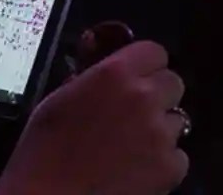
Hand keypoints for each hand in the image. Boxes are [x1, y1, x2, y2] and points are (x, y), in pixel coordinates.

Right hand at [0, 40, 188, 194]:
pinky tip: (138, 172)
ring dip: (161, 130)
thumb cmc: (43, 149)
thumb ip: (93, 77)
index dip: (146, 66)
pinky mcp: (171, 167)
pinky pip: (179, 156)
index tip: (136, 79)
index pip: (155, 52)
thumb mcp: (61, 98)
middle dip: (157, 96)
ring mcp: (161, 133)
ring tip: (133, 147)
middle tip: (135, 115)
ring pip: (178, 120)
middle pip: (173, 83)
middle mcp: (145, 96)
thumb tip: (105, 62)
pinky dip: (164, 163)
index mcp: (116, 73)